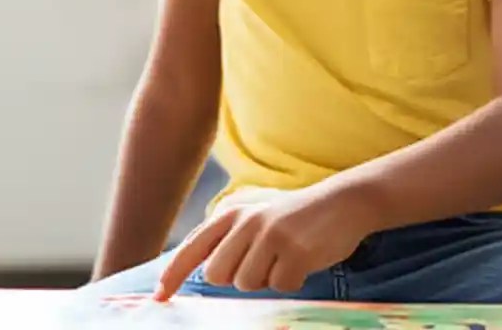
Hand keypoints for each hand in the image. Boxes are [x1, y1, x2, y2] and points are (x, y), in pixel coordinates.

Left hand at [154, 181, 380, 299]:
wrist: (342, 202)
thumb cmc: (295, 218)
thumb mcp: (256, 219)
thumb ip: (229, 240)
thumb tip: (205, 272)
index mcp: (232, 214)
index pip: (193, 248)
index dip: (173, 274)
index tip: (159, 297)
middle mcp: (246, 222)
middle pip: (218, 274)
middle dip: (236, 278)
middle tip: (262, 262)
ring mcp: (269, 235)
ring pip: (247, 283)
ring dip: (266, 279)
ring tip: (285, 257)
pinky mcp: (294, 251)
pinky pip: (279, 286)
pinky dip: (292, 281)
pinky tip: (303, 260)